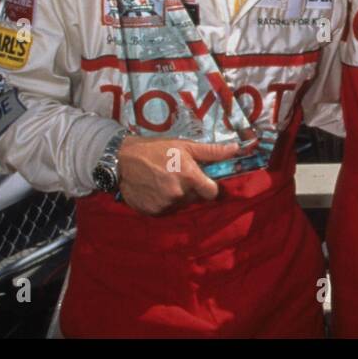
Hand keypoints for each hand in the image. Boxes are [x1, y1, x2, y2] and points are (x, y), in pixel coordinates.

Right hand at [115, 136, 238, 215]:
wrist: (121, 160)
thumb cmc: (155, 149)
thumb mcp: (184, 145)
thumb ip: (211, 151)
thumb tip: (236, 149)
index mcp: (189, 176)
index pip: (212, 193)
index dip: (210, 187)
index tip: (204, 181)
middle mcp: (179, 194)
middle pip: (196, 198)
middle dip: (192, 189)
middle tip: (179, 176)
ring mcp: (165, 205)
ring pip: (181, 204)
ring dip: (177, 196)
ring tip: (165, 182)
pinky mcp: (152, 212)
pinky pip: (166, 210)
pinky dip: (164, 202)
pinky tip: (155, 190)